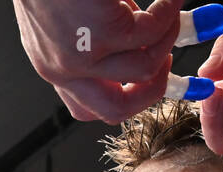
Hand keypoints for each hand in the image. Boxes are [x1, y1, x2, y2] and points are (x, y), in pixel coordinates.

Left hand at [12, 0, 184, 123]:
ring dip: (166, 38)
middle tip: (169, 61)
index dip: (125, 98)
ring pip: (145, 68)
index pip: (87, 107)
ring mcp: (82, 56)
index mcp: (53, 63)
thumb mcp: (69, 14)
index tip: (149, 80)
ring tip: (169, 10)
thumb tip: (139, 32)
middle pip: (116, 109)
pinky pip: (153, 31)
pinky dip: (169, 11)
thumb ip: (96, 32)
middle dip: (153, 91)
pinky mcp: (102, 33)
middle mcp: (63, 68)